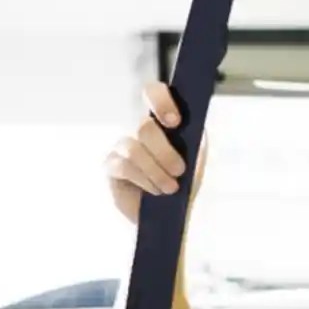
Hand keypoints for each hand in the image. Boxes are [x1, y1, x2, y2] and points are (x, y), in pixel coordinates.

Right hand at [104, 81, 208, 224]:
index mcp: (163, 122)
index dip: (161, 101)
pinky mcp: (111, 166)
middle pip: (145, 126)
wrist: (173, 215)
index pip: (153, 93)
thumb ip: (196, 140)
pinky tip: (155, 191)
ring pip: (134, 147)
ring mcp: (123, 146)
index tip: (175, 122)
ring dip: (156, 170)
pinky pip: (124, 166)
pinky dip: (145, 180)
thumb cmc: (185, 183)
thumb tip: (196, 128)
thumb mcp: (197, 160)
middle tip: (180, 171)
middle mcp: (141, 130)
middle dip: (165, 152)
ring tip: (170, 188)